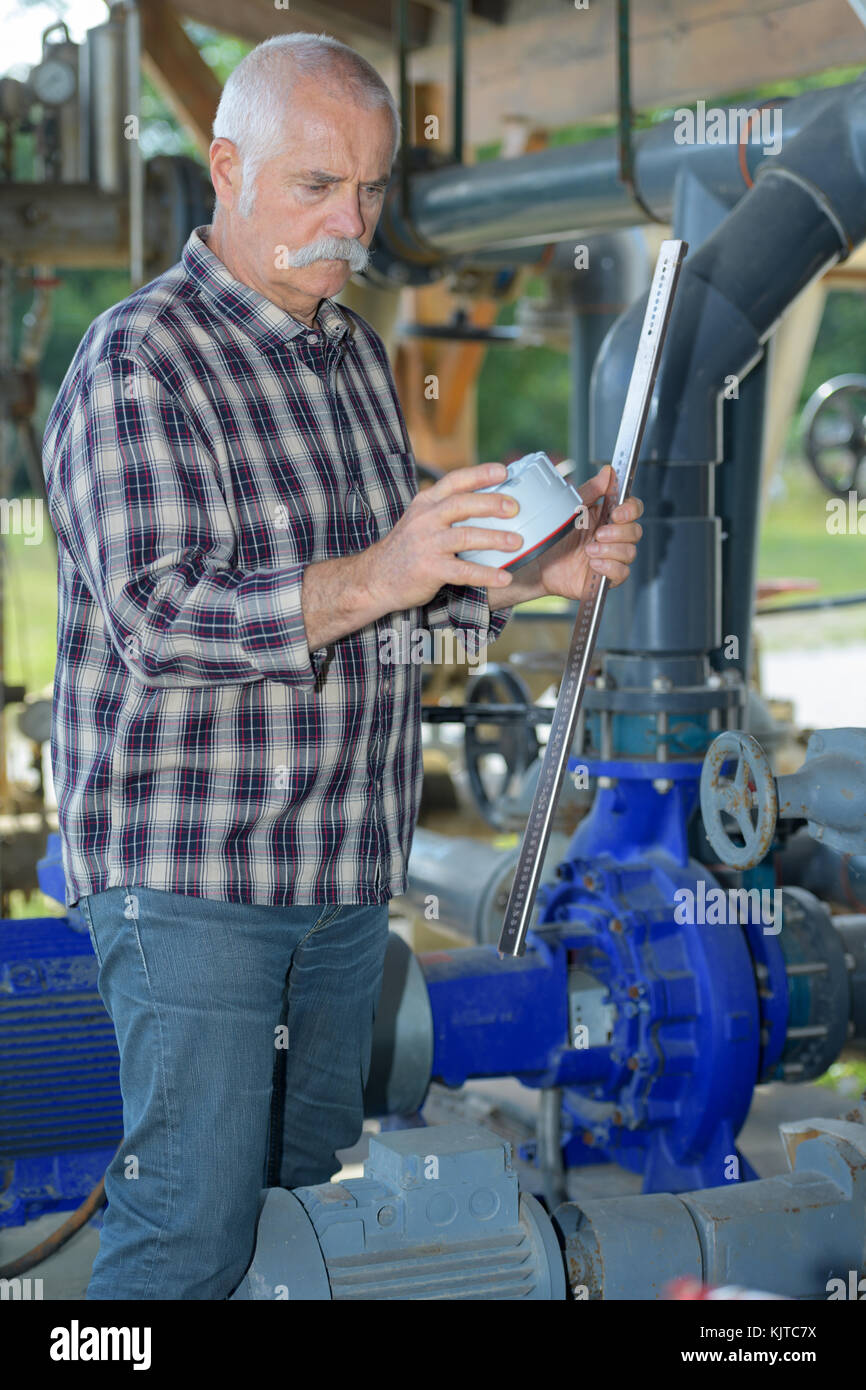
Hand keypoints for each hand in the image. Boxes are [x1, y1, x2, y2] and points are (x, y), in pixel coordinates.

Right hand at [370, 462, 522, 608]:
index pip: (454, 481)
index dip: (479, 474)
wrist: (375, 578)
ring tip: (516, 542)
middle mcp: (425, 519)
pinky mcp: (430, 569)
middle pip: (462, 505)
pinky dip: (486, 574)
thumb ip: (446, 510)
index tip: (503, 471)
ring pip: (465, 536)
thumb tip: (488, 502)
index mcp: (425, 503)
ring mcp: (427, 544)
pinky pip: (464, 571)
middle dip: (491, 504)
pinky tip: (504, 577)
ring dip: (494, 538)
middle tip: (515, 507)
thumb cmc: (406, 549)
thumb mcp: (420, 520)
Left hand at [533, 464, 643, 601]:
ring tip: (589, 550)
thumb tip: (608, 472)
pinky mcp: (605, 576)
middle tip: (599, 534)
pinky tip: (594, 564)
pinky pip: (622, 573)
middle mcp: (612, 537)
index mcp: (606, 517)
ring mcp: (610, 557)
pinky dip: (610, 567)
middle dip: (619, 532)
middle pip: (635, 531)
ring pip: (630, 552)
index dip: (631, 509)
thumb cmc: (552, 536)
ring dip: (611, 550)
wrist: (537, 564)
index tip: (618, 512)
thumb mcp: (571, 509)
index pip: (633, 509)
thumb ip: (591, 490)